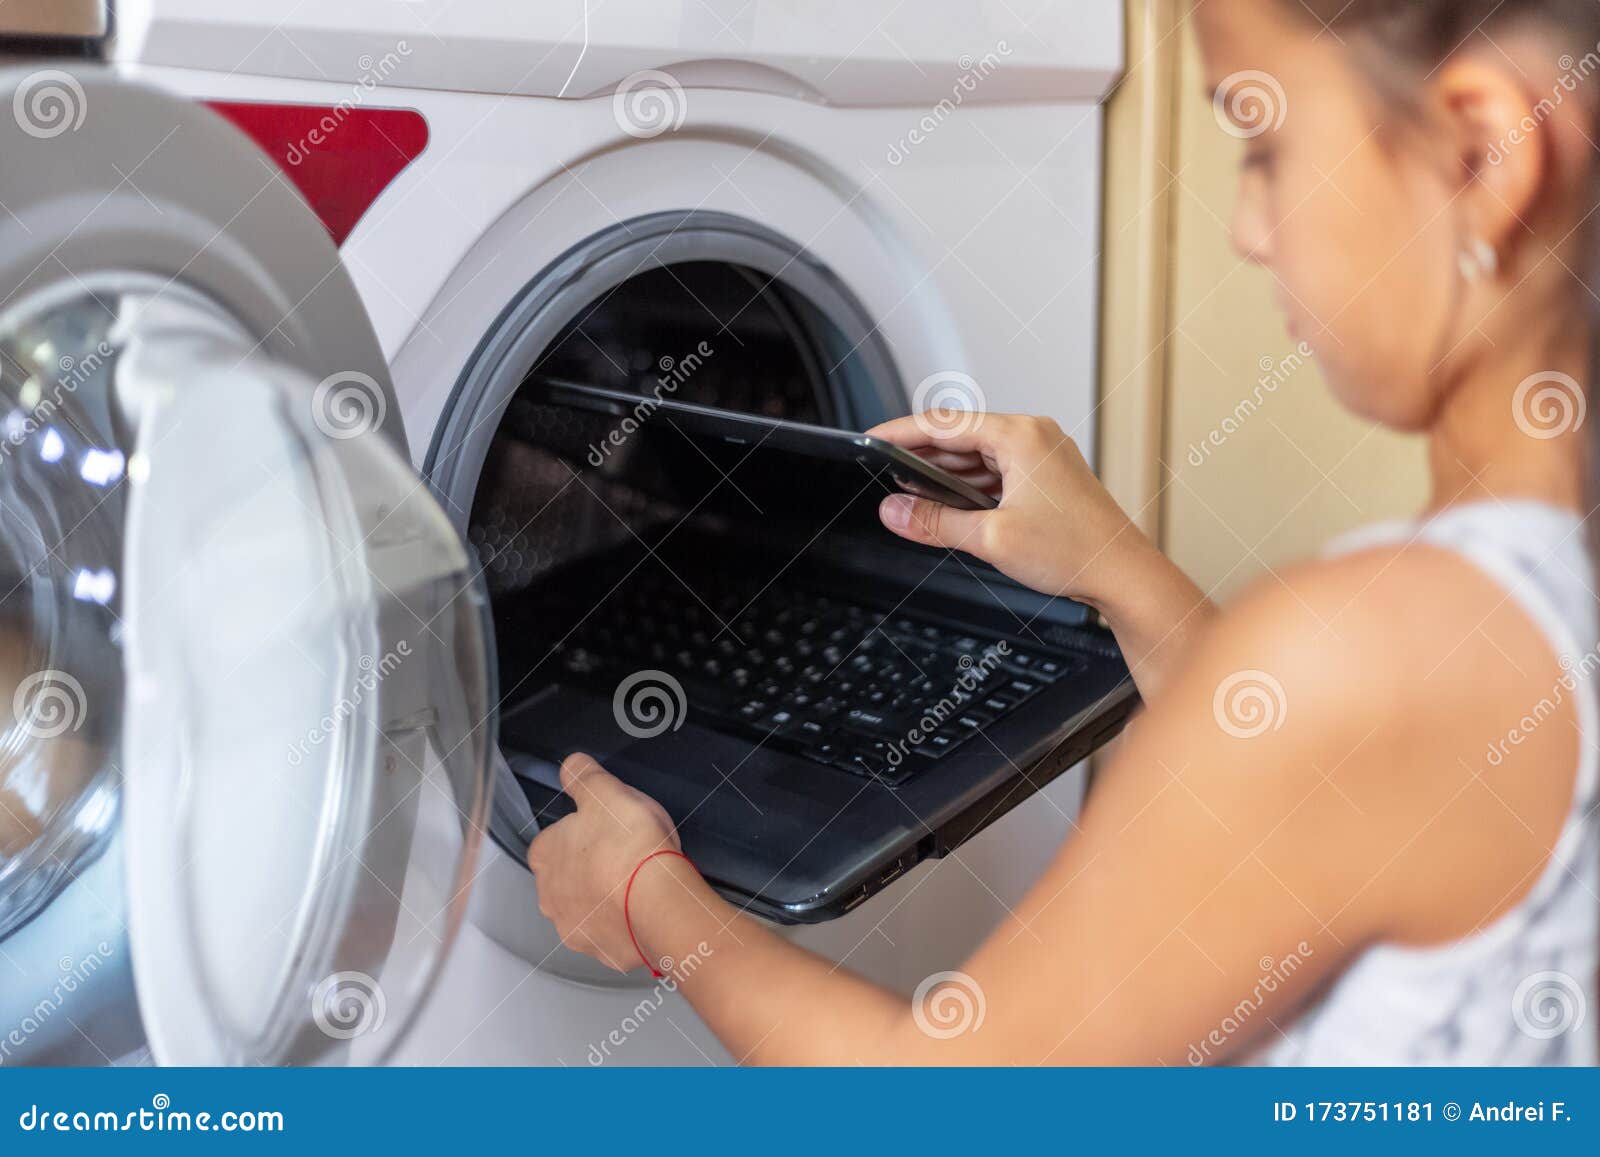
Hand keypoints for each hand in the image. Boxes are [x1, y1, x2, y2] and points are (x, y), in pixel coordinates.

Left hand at [525, 753, 681, 970]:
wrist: (659, 903)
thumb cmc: (631, 848)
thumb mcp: (606, 792)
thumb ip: (583, 776)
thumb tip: (571, 765)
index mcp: (546, 855)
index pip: (551, 840)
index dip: (579, 833)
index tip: (603, 829)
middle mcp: (551, 897)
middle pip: (566, 877)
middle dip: (590, 868)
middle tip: (624, 854)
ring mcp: (575, 928)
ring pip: (586, 909)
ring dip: (605, 898)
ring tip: (639, 883)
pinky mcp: (602, 952)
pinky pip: (610, 935)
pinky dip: (624, 924)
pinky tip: (645, 909)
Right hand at [869, 413, 1147, 608]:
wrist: (1124, 575)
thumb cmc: (1077, 550)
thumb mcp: (990, 538)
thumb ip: (934, 521)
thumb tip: (894, 511)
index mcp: (1020, 435)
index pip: (942, 423)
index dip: (900, 432)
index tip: (871, 438)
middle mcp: (1033, 436)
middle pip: (959, 437)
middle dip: (920, 459)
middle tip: (884, 477)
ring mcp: (1041, 455)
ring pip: (976, 456)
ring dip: (944, 475)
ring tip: (911, 495)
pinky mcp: (1046, 476)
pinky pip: (995, 471)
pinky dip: (969, 486)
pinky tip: (949, 505)